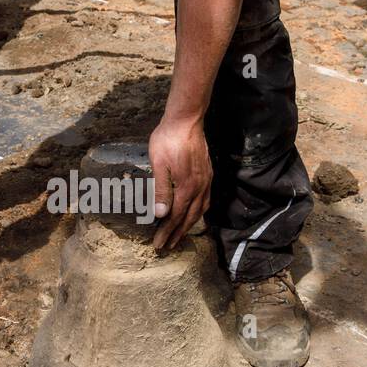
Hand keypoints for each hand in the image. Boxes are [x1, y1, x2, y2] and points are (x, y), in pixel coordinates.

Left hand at [148, 115, 211, 250]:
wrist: (186, 120)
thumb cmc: (168, 139)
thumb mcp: (159, 164)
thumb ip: (161, 190)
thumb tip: (162, 214)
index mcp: (186, 186)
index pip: (175, 216)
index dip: (167, 232)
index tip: (158, 245)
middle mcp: (199, 186)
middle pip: (189, 217)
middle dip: (178, 233)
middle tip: (168, 246)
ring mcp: (206, 180)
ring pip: (200, 210)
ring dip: (189, 224)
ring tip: (180, 234)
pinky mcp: (208, 174)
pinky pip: (206, 199)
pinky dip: (199, 211)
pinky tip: (195, 212)